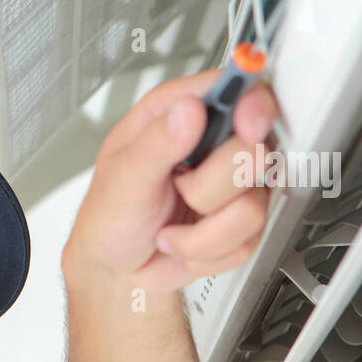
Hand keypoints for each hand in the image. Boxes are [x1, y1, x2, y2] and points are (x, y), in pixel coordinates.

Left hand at [65, 69, 279, 292]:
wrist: (116, 271)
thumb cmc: (107, 220)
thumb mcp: (121, 179)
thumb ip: (156, 143)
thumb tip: (187, 109)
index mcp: (177, 116)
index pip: (236, 90)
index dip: (252, 106)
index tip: (248, 128)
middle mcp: (211, 145)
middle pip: (254, 153)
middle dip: (209, 190)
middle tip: (176, 192)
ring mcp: (231, 185)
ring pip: (254, 206)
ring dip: (203, 232)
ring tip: (170, 227)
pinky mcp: (240, 222)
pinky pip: (248, 239)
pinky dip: (207, 252)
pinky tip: (183, 244)